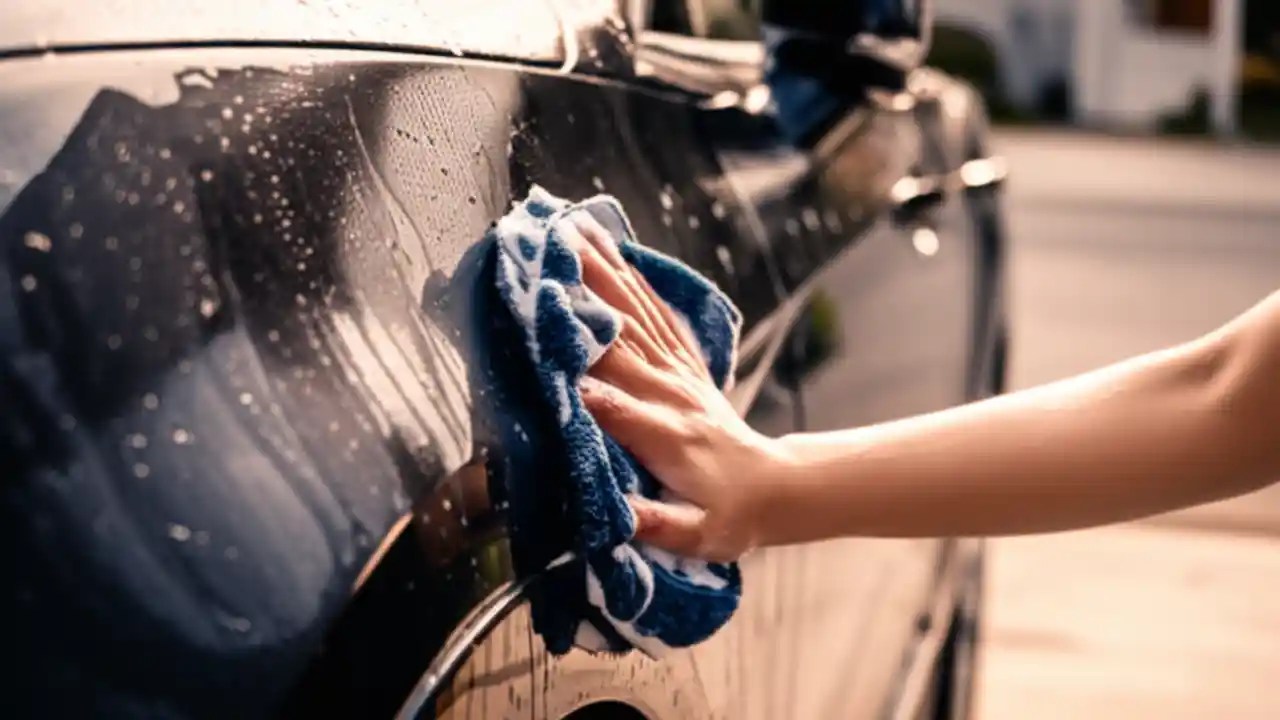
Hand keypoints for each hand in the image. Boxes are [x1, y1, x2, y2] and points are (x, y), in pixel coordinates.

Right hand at [567, 215, 795, 561]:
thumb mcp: (698, 536)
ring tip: (572, 230)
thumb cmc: (726, 516)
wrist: (772, 486)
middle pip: (618, 339)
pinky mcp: (682, 362)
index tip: (544, 338)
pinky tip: (612, 249)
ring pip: (635, 313)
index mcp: (665, 436)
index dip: (580, 375)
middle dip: (582, 296)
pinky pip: (656, 313)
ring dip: (603, 271)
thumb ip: (658, 523)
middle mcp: (669, 393)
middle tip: (544, 254)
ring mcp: (677, 372)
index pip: (615, 403)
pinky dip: (633, 280)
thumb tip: (616, 515)